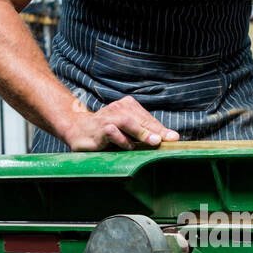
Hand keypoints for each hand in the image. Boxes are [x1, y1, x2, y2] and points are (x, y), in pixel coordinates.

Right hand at [61, 95, 179, 150]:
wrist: (78, 130)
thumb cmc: (106, 132)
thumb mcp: (127, 132)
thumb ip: (144, 133)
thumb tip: (169, 139)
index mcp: (128, 106)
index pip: (147, 118)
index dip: (161, 129)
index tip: (174, 138)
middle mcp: (119, 108)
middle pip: (141, 119)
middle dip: (156, 130)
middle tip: (169, 139)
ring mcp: (108, 116)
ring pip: (127, 121)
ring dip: (142, 132)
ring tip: (154, 142)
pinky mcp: (99, 127)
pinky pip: (112, 131)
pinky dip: (121, 140)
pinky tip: (128, 147)